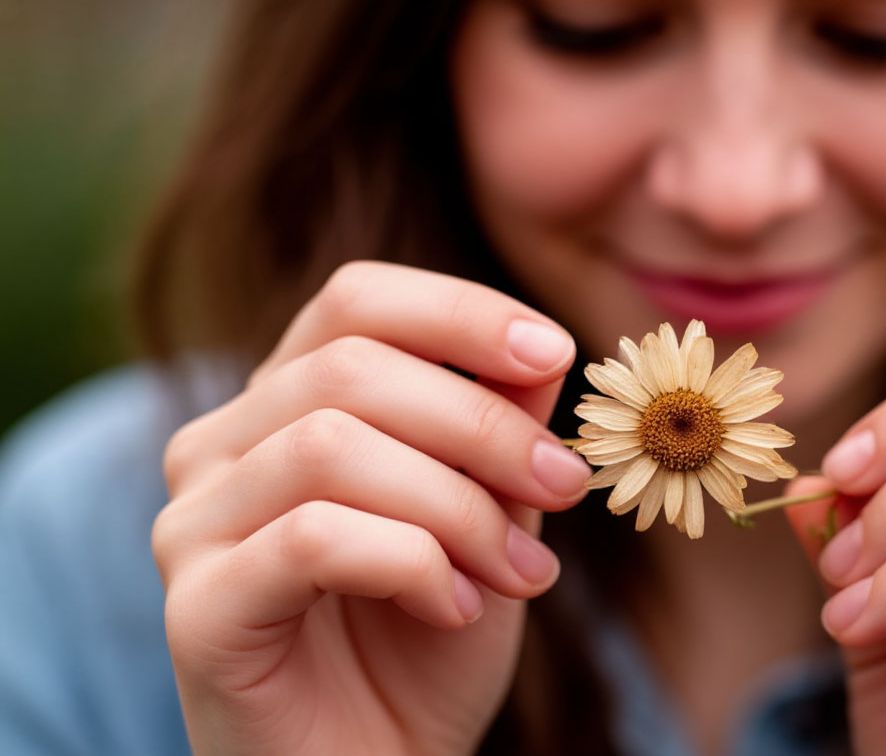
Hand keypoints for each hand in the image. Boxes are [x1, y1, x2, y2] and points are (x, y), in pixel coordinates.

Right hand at [151, 261, 592, 754]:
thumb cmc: (430, 639)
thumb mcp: (488, 516)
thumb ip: (499, 430)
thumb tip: (543, 349)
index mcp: (286, 405)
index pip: (354, 301)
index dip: (457, 310)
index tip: (553, 351)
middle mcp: (220, 447)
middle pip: (350, 367)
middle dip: (482, 424)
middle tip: (564, 486)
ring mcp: (194, 524)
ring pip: (329, 445)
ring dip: (456, 507)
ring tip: (521, 572)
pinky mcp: (197, 607)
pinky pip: (311, 539)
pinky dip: (409, 564)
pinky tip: (452, 608)